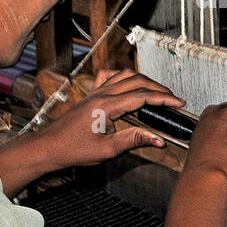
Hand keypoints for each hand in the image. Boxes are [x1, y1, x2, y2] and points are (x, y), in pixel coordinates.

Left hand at [34, 69, 184, 169]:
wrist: (48, 147)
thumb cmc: (72, 150)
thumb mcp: (107, 149)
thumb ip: (134, 140)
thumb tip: (157, 139)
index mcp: (107, 106)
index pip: (143, 96)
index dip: (164, 99)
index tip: (178, 102)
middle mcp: (102, 94)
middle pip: (138, 82)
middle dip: (159, 88)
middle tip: (173, 98)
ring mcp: (96, 92)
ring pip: (125, 76)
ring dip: (144, 81)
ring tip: (158, 91)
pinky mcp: (91, 95)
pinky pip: (110, 77)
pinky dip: (125, 77)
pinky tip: (130, 83)